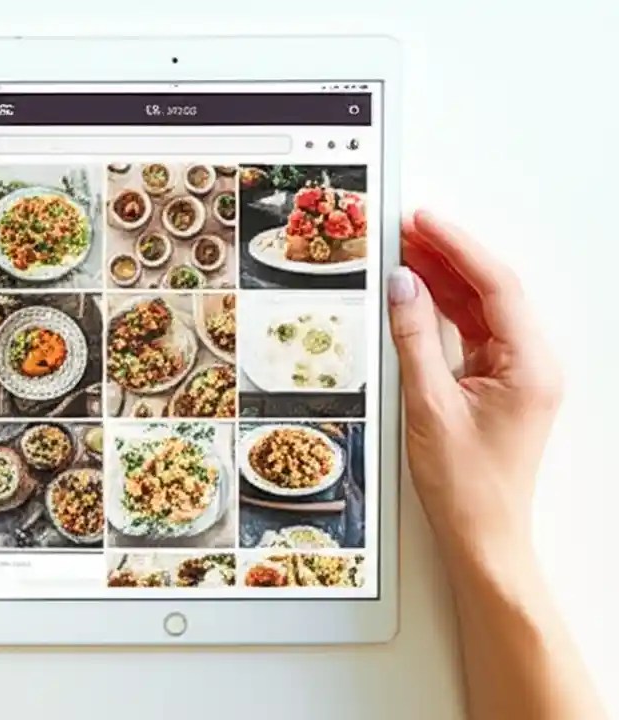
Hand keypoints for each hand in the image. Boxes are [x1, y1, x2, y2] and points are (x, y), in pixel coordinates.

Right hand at [387, 210, 562, 563]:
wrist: (483, 536)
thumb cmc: (466, 487)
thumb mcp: (428, 406)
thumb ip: (414, 339)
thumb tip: (401, 287)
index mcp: (530, 366)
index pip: (496, 286)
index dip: (457, 247)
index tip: (423, 222)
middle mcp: (533, 363)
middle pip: (491, 290)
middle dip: (448, 255)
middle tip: (405, 229)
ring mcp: (518, 372)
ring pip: (481, 308)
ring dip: (444, 279)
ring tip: (404, 251)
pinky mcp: (499, 383)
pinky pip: (473, 332)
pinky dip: (444, 309)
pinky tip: (417, 293)